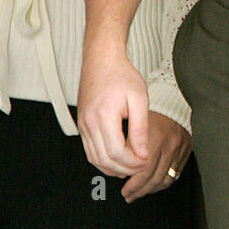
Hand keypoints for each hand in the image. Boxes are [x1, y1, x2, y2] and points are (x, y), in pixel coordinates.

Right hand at [78, 47, 191, 200]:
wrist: (102, 60)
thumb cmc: (121, 75)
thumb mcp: (139, 99)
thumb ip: (141, 128)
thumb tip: (143, 153)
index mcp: (103, 116)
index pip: (116, 152)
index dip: (133, 162)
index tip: (146, 160)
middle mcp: (89, 123)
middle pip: (105, 159)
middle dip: (125, 168)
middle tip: (141, 165)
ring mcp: (83, 125)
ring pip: (95, 159)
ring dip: (114, 168)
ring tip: (132, 166)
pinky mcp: (82, 125)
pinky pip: (90, 151)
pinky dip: (103, 160)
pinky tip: (118, 160)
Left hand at [120, 112, 191, 201]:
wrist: (172, 100)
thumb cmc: (151, 110)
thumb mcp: (135, 121)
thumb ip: (128, 143)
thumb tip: (118, 167)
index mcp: (156, 138)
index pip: (144, 170)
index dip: (133, 184)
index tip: (123, 189)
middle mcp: (169, 146)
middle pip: (153, 178)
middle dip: (139, 190)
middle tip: (128, 195)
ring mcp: (179, 150)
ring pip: (164, 179)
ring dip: (150, 190)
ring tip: (138, 194)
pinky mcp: (186, 151)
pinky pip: (174, 175)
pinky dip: (162, 183)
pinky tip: (152, 186)